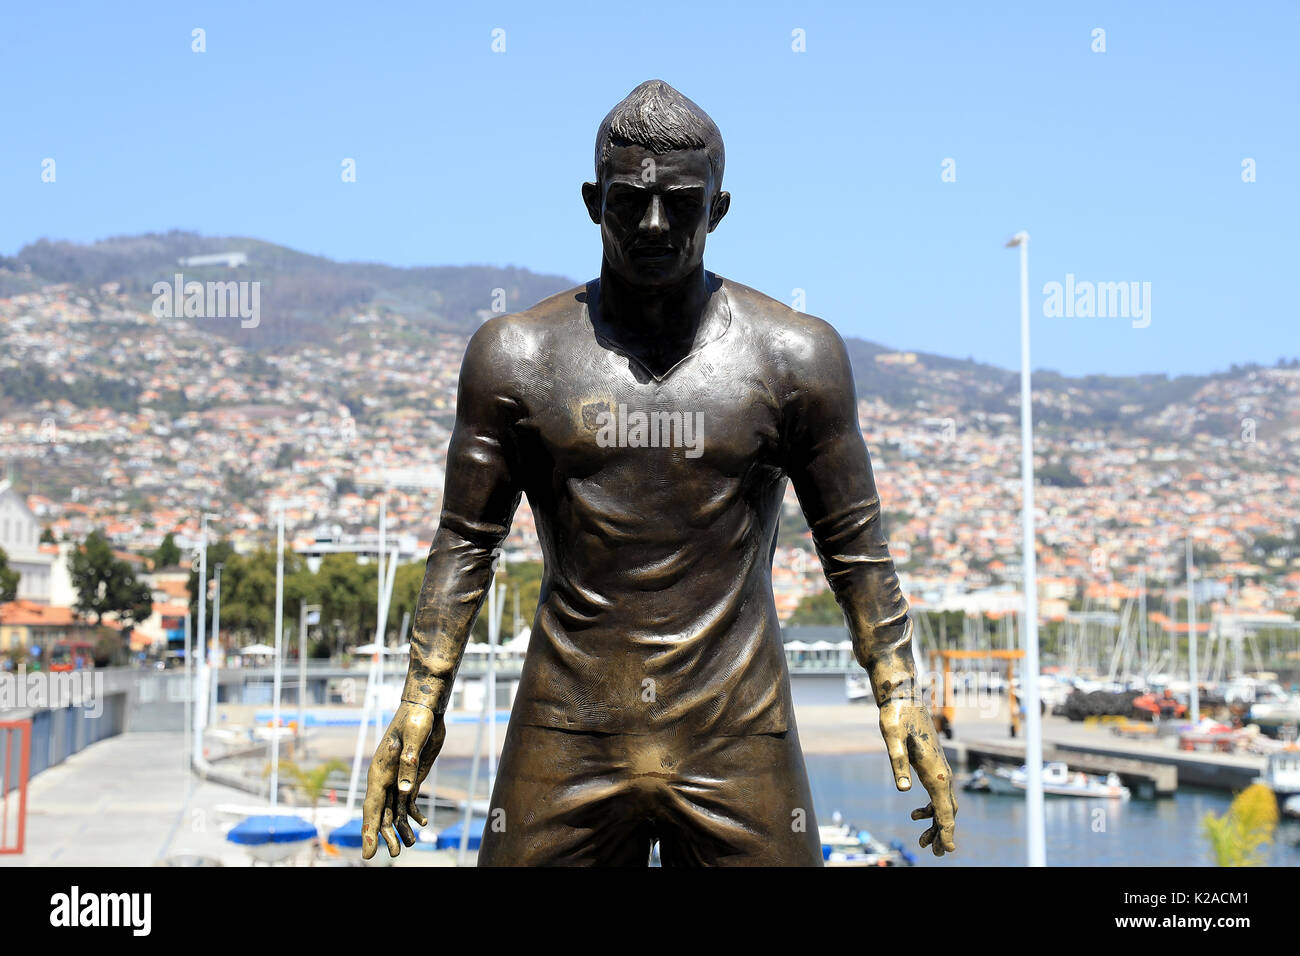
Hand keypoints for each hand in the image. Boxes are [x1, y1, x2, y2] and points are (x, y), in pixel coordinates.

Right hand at [362, 701, 445, 859]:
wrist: (424, 706)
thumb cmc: (416, 719)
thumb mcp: (414, 738)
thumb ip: (409, 762)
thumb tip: (406, 791)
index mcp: (379, 772)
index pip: (372, 808)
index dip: (370, 831)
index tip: (368, 854)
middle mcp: (385, 778)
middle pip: (382, 813)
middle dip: (386, 835)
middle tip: (397, 854)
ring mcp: (397, 777)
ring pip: (395, 809)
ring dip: (401, 828)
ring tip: (410, 845)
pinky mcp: (411, 774)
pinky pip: (408, 800)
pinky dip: (413, 813)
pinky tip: (422, 824)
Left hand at [879, 698, 956, 856]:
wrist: (903, 699)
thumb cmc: (896, 717)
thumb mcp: (892, 738)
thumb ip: (898, 763)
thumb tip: (903, 790)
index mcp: (936, 773)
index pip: (944, 810)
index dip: (946, 832)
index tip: (948, 850)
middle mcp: (942, 773)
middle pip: (948, 811)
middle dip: (943, 833)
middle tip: (937, 854)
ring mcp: (939, 769)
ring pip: (944, 804)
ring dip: (937, 824)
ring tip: (925, 843)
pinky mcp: (933, 765)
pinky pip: (937, 794)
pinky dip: (931, 809)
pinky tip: (916, 814)